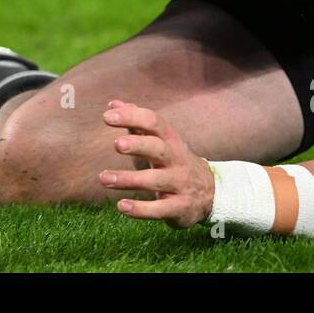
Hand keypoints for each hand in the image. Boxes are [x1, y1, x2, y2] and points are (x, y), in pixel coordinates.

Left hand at [98, 100, 214, 229]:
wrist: (210, 193)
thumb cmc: (173, 161)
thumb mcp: (159, 141)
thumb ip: (137, 123)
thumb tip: (113, 103)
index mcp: (170, 140)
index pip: (154, 122)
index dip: (132, 117)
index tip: (107, 116)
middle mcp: (176, 159)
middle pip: (158, 148)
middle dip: (138, 145)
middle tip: (116, 144)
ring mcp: (179, 184)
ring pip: (155, 180)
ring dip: (129, 179)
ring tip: (104, 178)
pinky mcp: (179, 208)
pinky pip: (160, 209)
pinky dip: (141, 209)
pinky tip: (122, 206)